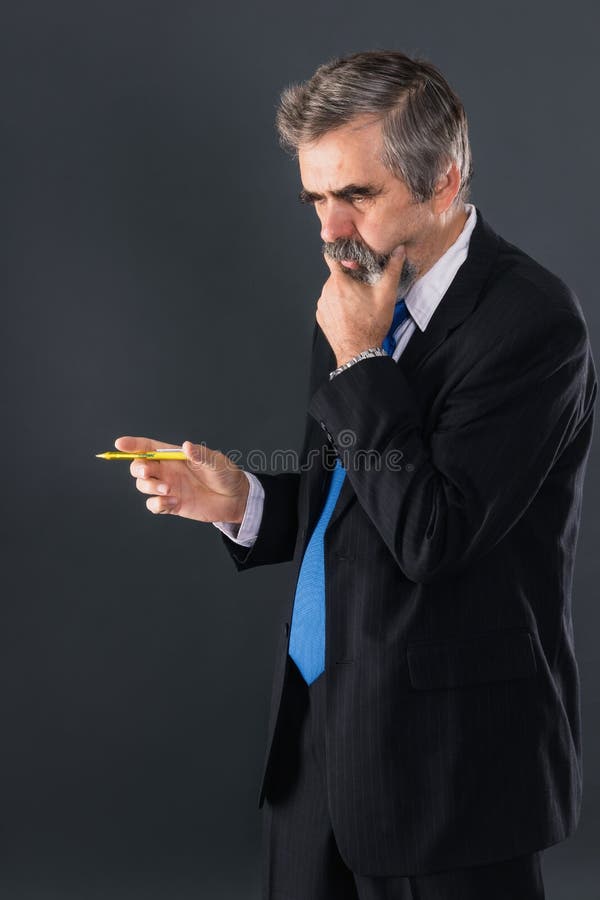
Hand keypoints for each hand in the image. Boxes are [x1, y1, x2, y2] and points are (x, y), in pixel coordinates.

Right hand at [114, 435, 249, 522]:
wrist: (235, 500)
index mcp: (175, 456)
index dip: (133, 445)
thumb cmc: (226, 475)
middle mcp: (168, 471)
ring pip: (143, 486)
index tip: (120, 444)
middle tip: (149, 472)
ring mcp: (168, 487)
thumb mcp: (217, 462)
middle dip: (138, 468)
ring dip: (149, 487)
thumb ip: (201, 454)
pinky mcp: (172, 504)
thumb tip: (186, 446)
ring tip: (169, 490)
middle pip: (139, 466)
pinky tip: (173, 502)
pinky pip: (153, 505)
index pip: (149, 447)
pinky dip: (157, 504)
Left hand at [317, 245, 406, 365]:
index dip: (343, 252)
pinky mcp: (321, 316)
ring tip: (358, 304)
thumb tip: (398, 251)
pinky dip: (338, 305)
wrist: (359, 352)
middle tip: (364, 287)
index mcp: (339, 281)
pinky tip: (350, 313)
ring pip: (332, 289)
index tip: (352, 256)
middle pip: (336, 274)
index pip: (333, 255)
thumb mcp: (386, 294)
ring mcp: (322, 305)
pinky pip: (329, 303)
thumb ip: (392, 269)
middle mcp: (326, 291)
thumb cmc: (371, 325)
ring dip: (343, 292)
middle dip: (349, 277)